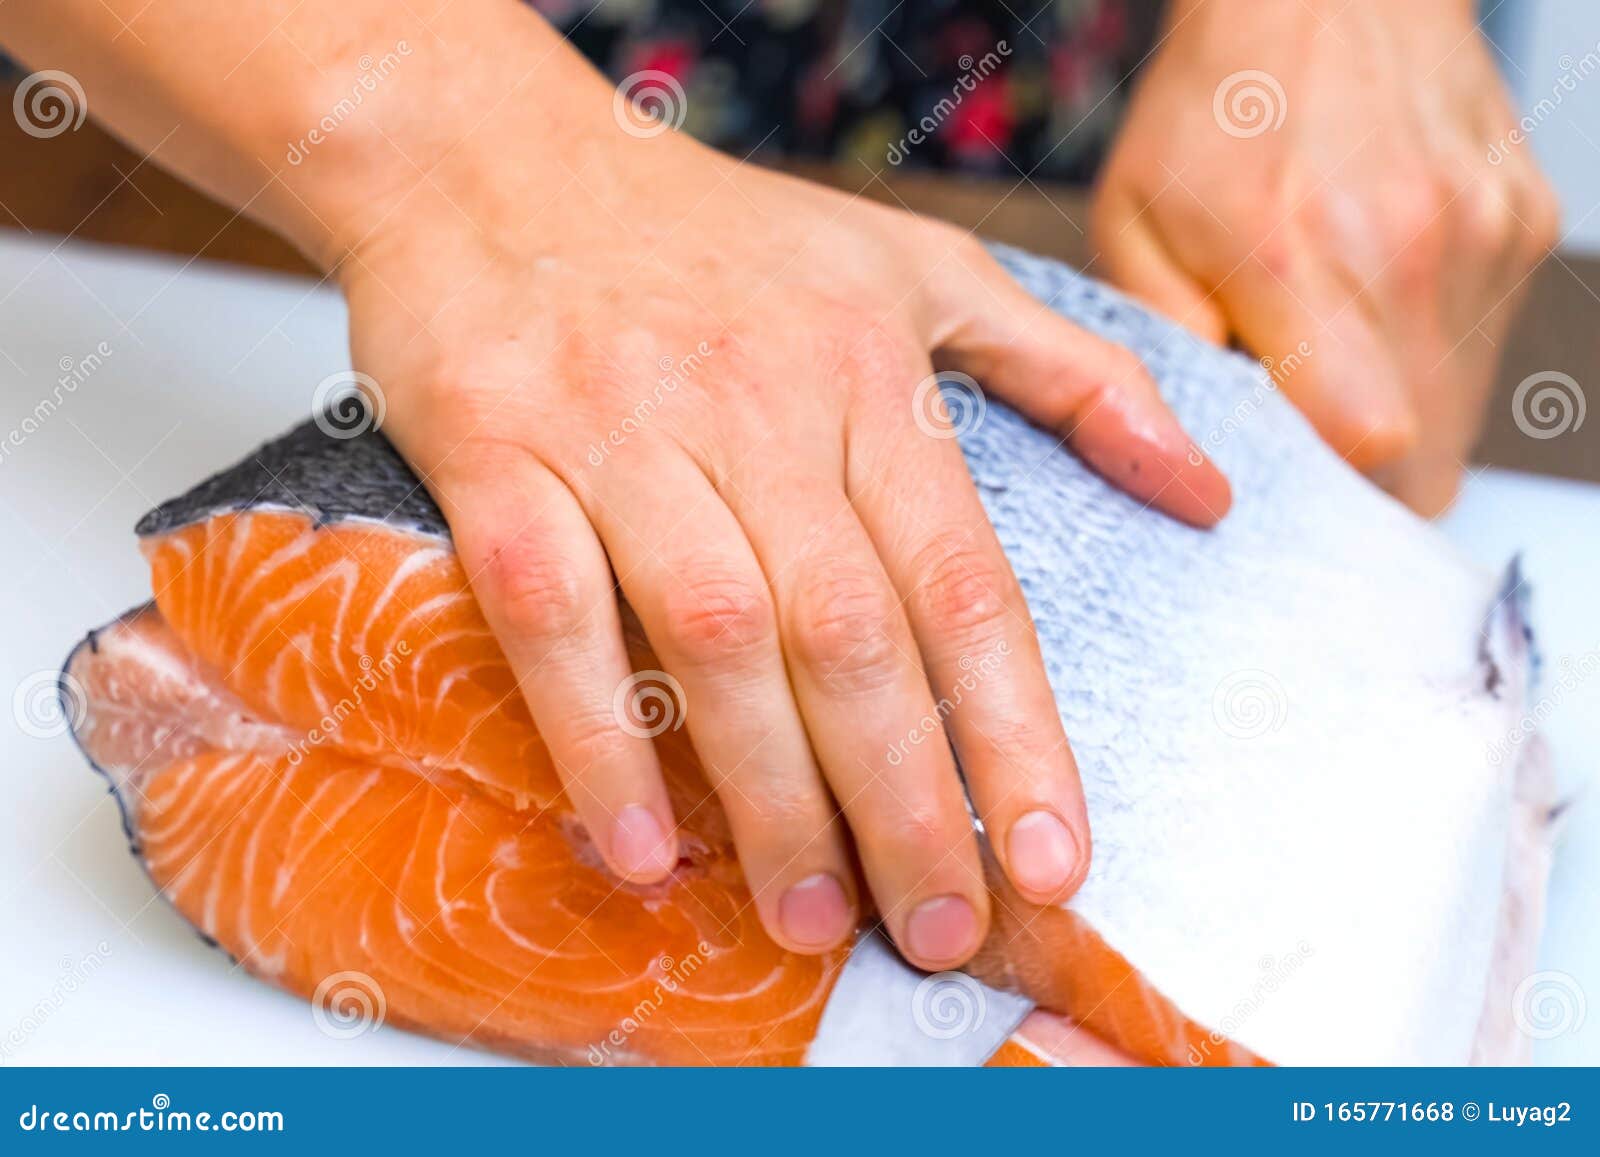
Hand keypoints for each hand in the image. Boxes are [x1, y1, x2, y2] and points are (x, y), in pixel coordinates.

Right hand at [336, 96, 1228, 967]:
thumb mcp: (918, 268)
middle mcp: (756, 410)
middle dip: (906, 802)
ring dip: (768, 794)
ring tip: (809, 919)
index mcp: (867, 380)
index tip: (1050, 861)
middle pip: (853, 634)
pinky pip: (552, 612)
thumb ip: (1073, 372)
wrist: (492, 155)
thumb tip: (1202, 487)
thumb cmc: (714, 233)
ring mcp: (622, 432)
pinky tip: (637, 845)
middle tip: (938, 931)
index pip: (965, 583)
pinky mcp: (496, 451)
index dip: (1016, 735)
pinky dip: (596, 737)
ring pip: (716, 633)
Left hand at [1092, 0, 1558, 514]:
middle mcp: (1411, 251)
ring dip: (1397, 411)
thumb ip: (1163, 352)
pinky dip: (1430, 349)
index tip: (1286, 490)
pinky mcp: (1525, 220)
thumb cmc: (1213, 109)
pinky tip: (1374, 295)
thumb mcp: (1135, 227)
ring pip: (1460, 407)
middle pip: (1426, 454)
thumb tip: (1201, 455)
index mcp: (1297, 261)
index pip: (1368, 448)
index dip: (1331, 497)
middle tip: (1298, 435)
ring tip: (1331, 346)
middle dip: (1360, 477)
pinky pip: (1484, 342)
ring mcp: (1483, 234)